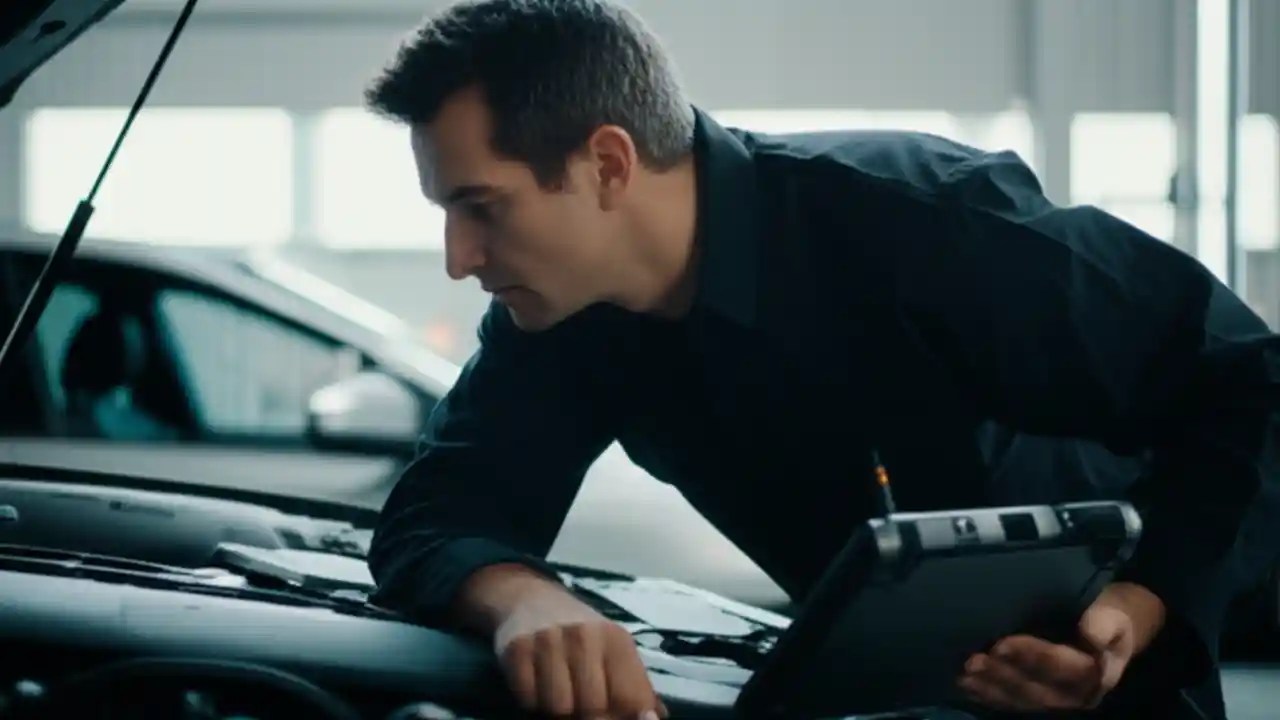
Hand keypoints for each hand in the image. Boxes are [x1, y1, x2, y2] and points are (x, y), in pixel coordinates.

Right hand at [494, 589, 667, 718]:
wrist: (531, 600)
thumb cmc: (582, 635)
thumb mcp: (614, 651)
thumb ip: (635, 687)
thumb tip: (654, 718)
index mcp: (616, 640)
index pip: (631, 699)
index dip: (624, 716)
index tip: (614, 714)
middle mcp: (584, 636)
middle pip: (594, 707)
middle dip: (589, 715)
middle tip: (582, 705)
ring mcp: (548, 640)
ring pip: (559, 708)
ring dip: (558, 709)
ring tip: (560, 691)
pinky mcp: (516, 649)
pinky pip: (528, 699)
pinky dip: (531, 700)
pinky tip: (537, 683)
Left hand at [957, 582, 1166, 712]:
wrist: (1116, 632)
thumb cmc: (1112, 617)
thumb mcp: (1116, 613)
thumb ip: (1105, 622)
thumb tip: (1090, 633)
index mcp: (1095, 675)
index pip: (1059, 667)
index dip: (1030, 656)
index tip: (1002, 643)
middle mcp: (1075, 695)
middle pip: (1034, 688)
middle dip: (1001, 675)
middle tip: (973, 660)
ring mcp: (1056, 700)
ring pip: (1019, 699)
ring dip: (990, 687)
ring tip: (965, 673)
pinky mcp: (1040, 698)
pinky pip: (1012, 701)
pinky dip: (988, 695)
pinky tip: (967, 686)